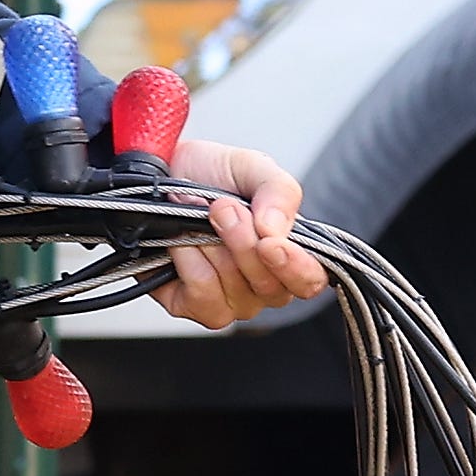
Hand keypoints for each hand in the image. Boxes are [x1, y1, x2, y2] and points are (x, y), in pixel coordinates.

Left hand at [155, 136, 324, 329]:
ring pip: (232, 290)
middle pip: (269, 288)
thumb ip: (279, 193)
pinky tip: (181, 240)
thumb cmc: (216, 175)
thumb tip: (275, 232)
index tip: (269, 243)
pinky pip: (200, 294)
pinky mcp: (192, 306)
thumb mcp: (254, 168)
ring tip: (199, 217)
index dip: (294, 268)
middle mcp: (265, 286)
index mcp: (291, 256)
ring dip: (211, 245)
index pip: (309, 282)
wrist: (166, 172)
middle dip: (241, 242)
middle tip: (222, 206)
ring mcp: (230, 301)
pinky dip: (188, 259)